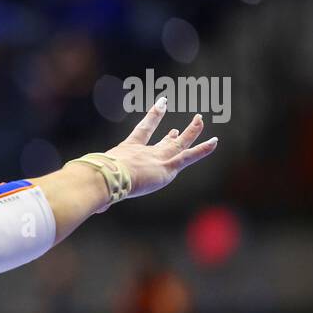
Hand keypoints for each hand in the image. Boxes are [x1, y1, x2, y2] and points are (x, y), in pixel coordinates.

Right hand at [101, 98, 219, 201]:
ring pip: (180, 144)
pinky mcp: (167, 166)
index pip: (143, 132)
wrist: (104, 176)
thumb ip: (104, 197)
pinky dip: (203, 149)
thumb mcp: (101, 184)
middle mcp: (145, 151)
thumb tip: (101, 208)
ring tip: (200, 120)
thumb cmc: (97, 180)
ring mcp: (157, 157)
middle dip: (174, 135)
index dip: (153, 117)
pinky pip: (189, 156)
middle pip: (164, 141)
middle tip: (179, 129)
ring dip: (192, 132)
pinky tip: (215, 142)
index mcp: (129, 151)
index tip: (162, 103)